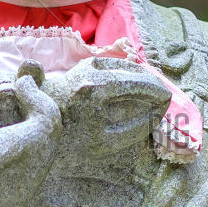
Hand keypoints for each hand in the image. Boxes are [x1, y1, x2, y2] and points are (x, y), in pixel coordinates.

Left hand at [53, 58, 171, 161]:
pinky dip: (127, 72)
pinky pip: (112, 64)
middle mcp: (91, 71)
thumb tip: (156, 113)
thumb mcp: (106, 142)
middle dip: (152, 83)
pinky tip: (134, 83)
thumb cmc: (71, 140)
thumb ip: (136, 128)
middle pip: (134, 71)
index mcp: (97, 89)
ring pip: (123, 64)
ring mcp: (86, 66)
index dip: (157, 92)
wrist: (39, 130)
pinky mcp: (82, 66)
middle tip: (164, 97)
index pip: (140, 84)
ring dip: (141, 76)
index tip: (167, 101)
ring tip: (152, 91)